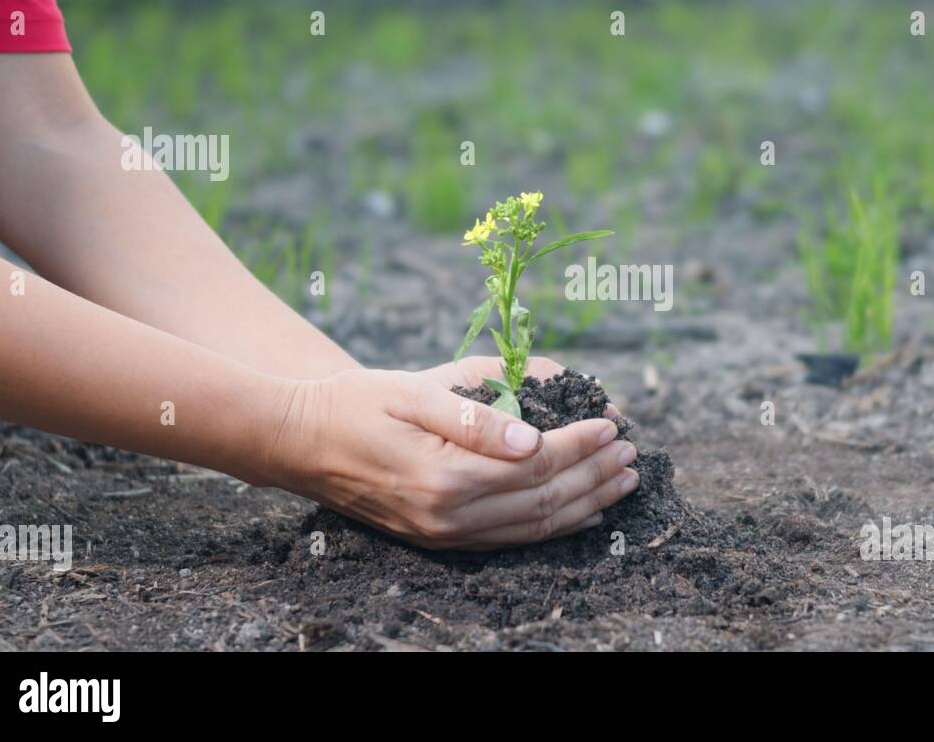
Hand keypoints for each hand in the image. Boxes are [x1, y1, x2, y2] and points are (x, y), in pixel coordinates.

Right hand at [265, 367, 638, 549]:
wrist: (299, 441)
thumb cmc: (357, 403)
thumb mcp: (415, 393)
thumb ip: (476, 419)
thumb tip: (535, 440)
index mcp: (446, 477)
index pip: (536, 464)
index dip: (581, 444)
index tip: (614, 424)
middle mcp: (450, 516)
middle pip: (544, 502)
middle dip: (596, 477)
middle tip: (634, 454)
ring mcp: (445, 534)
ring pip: (533, 529)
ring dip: (585, 506)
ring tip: (623, 483)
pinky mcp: (440, 538)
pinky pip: (511, 540)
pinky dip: (553, 528)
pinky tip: (580, 514)